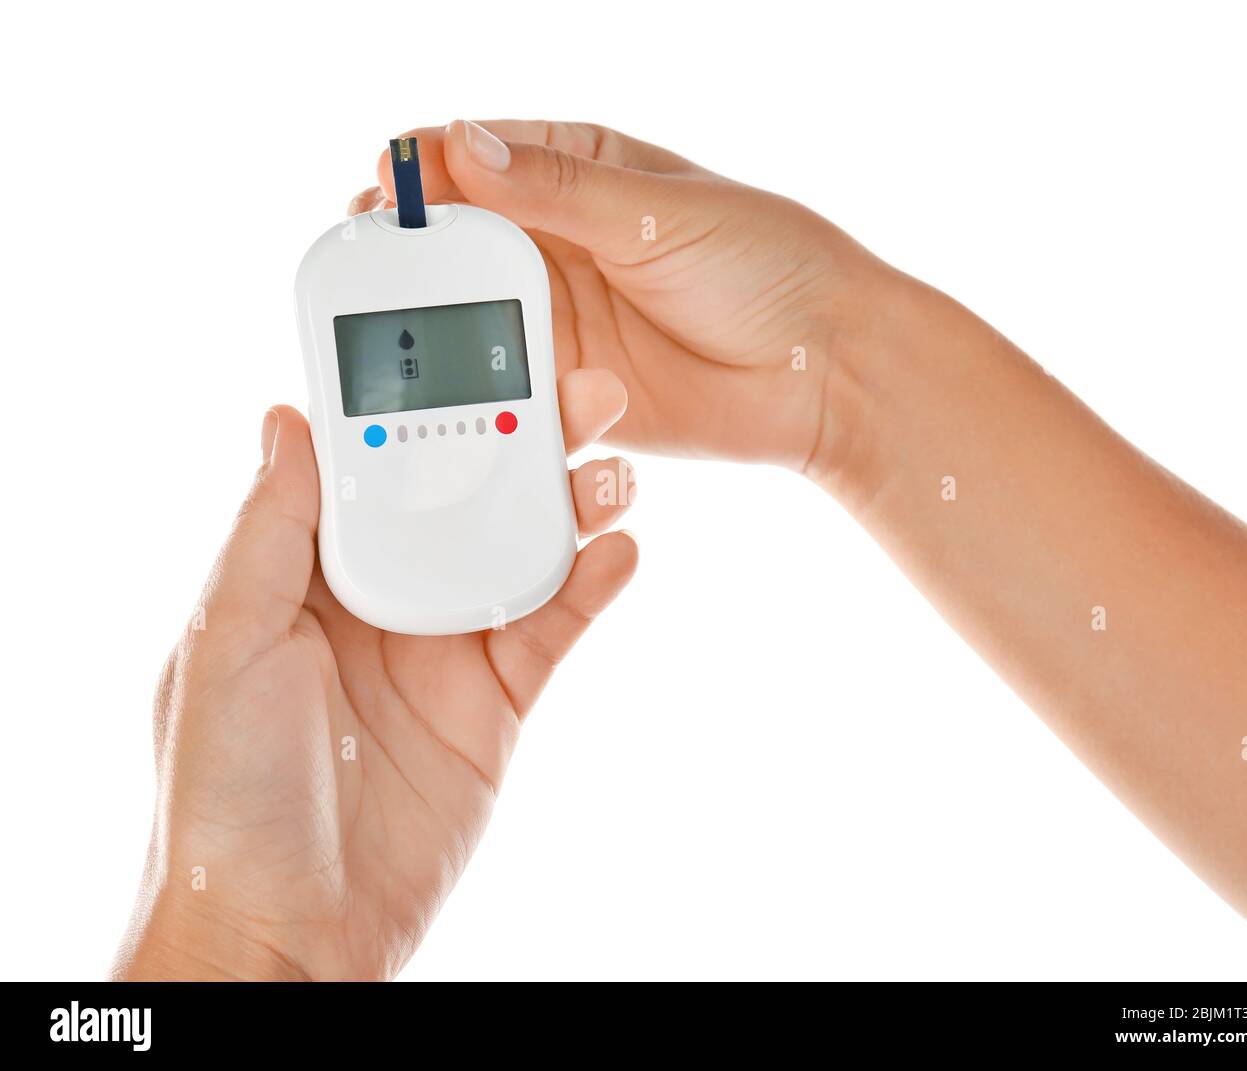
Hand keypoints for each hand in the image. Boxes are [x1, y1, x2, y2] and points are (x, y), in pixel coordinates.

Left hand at [114, 372, 636, 979]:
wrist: (290, 931)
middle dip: (522, 436)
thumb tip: (286, 418)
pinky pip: (553, 627)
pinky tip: (618, 548)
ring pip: (522, 549)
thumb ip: (269, 531)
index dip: (420, 401)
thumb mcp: (225, 644)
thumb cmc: (227, 794)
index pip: (375, 462)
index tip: (469, 340)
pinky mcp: (496, 700)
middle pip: (466, 493)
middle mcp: (384, 595)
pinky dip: (591, 584)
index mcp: (308, 570)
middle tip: (580, 385)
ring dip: (570, 503)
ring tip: (614, 470)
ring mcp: (445, 645)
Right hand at [351, 120, 890, 472]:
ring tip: (398, 326)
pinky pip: (511, 387)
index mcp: (583, 174)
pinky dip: (483, 389)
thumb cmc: (766, 265)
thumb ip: (558, 188)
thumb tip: (461, 147)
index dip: (427, 169)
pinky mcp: (575, 390)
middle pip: (461, 241)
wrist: (825, 372)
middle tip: (375, 259)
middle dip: (415, 250)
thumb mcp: (659, 211)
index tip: (386, 182)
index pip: (481, 159)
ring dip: (440, 322)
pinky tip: (456, 391)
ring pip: (474, 315)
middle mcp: (563, 245)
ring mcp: (566, 320)